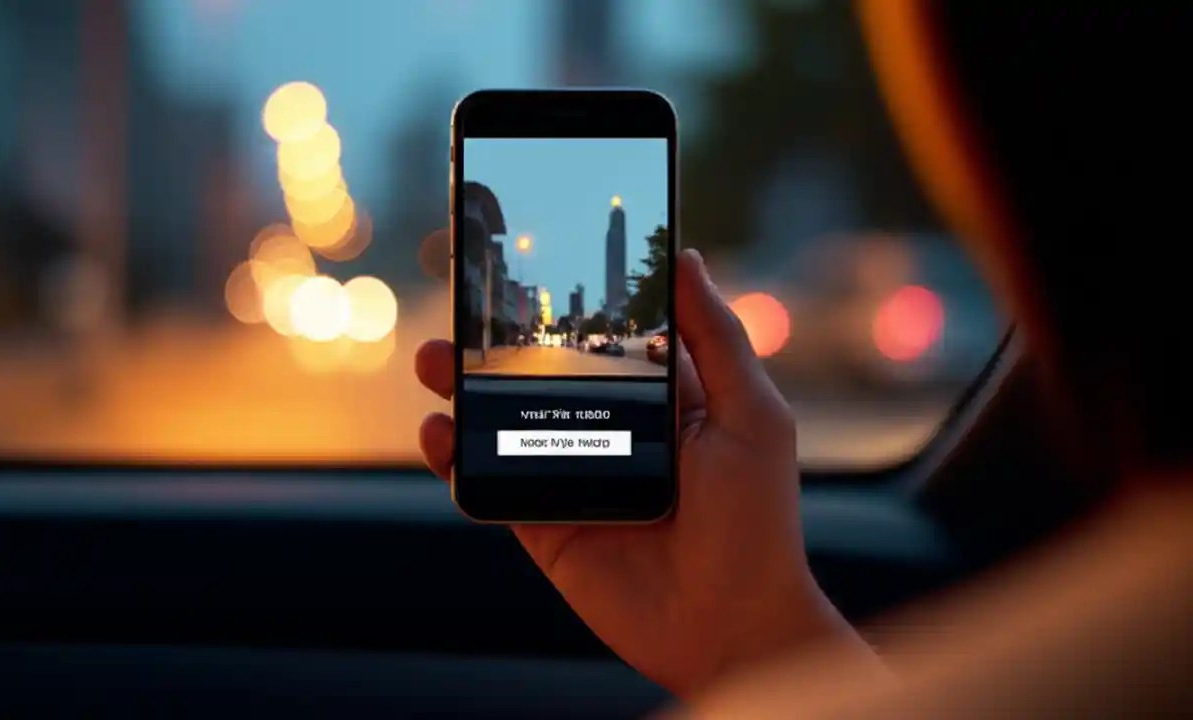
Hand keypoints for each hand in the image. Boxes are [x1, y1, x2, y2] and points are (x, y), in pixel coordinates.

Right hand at [417, 249, 853, 696]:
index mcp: (660, 400)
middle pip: (540, 375)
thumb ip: (716, 339)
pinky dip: (456, 460)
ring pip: (504, 424)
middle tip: (463, 312)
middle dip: (496, 344)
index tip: (527, 262)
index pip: (603, 337)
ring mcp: (573, 477)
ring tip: (435, 364)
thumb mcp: (750, 415)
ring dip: (463, 392)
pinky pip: (490, 485)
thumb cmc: (757, 520)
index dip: (566, 304)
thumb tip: (686, 258)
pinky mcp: (544, 524)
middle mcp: (611, 432)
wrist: (730, 625)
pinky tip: (440, 434)